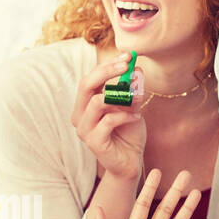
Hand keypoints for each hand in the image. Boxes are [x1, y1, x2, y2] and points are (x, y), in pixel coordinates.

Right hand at [71, 53, 146, 181]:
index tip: (128, 56)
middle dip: (107, 71)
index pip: (90, 78)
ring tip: (138, 98)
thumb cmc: (128, 134)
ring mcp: (84, 129)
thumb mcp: (132, 107)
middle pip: (86, 84)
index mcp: (85, 104)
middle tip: (128, 65)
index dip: (107, 65)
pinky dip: (125, 115)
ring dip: (121, 96)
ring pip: (96, 102)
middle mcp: (80, 115)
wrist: (130, 162)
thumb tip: (137, 68)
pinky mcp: (93, 142)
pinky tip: (136, 117)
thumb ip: (132, 90)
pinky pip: (108, 120)